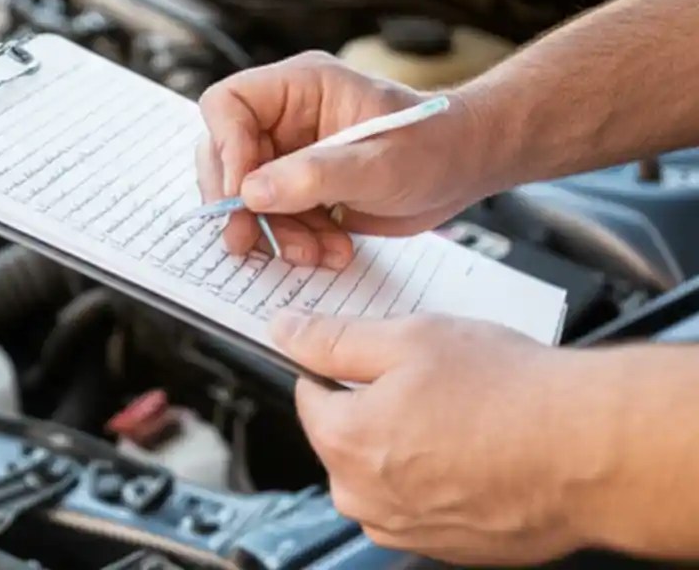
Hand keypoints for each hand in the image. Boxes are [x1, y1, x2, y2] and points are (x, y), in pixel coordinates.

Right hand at [196, 52, 493, 267]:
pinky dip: (293, 241)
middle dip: (239, 203)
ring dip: (272, 231)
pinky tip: (328, 251)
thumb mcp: (379, 163)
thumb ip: (315, 175)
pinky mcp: (301, 188)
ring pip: (247, 195)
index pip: (228, 104)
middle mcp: (287, 117)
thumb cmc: (436, 145)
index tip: (242, 194)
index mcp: (300, 87)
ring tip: (311, 252)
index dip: (225, 149)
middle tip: (248, 240)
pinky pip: (273, 217)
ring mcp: (291, 154)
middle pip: (225, 155)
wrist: (467, 169)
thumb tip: (251, 192)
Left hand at [270, 312, 605, 564]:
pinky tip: (478, 452)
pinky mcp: (444, 547)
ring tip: (463, 417)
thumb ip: (334, 338)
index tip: (373, 358)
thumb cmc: (510, 394)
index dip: (339, 367)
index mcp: (343, 441)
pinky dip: (440, 479)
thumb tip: (286, 330)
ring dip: (408, 445)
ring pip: (382, 474)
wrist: (590, 452)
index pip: (308, 394)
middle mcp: (363, 496)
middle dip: (375, 407)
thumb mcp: (411, 337)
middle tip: (434, 384)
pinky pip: (421, 504)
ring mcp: (404, 528)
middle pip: (344, 437)